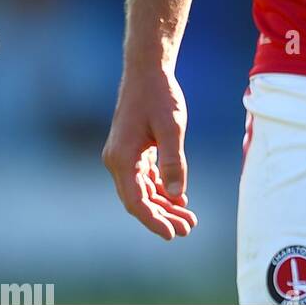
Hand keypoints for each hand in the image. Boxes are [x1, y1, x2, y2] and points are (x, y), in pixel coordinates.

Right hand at [102, 68, 198, 239]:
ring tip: (188, 219)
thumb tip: (177, 196)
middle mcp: (117, 161)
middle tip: (188, 228)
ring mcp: (123, 156)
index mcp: (122, 158)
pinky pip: (145, 177)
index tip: (173, 235)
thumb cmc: (159, 95)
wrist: (147, 70)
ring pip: (142, 190)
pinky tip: (178, 198)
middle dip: (163, 216)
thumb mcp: (172, 127)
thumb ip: (174, 161)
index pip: (136, 201)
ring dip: (163, 204)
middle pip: (139, 199)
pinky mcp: (132, 150)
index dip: (154, 221)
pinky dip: (160, 188)